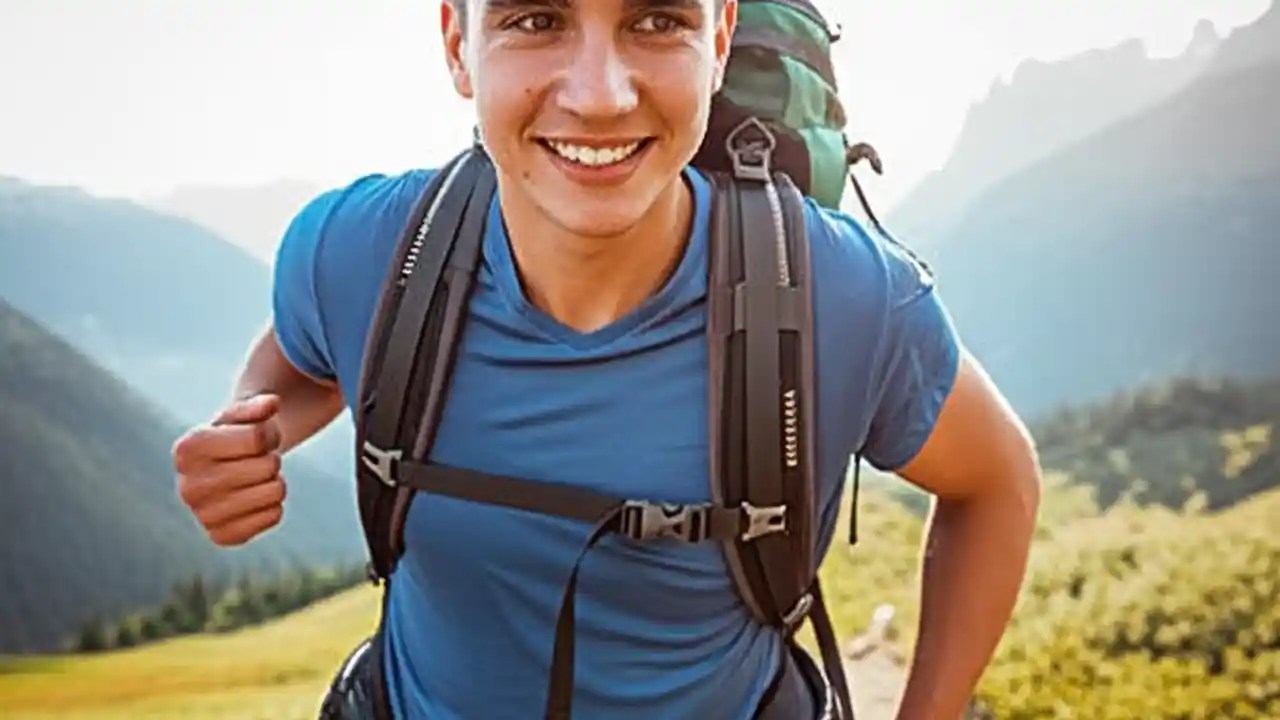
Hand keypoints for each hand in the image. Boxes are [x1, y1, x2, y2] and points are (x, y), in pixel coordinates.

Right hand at [173, 393, 286, 545]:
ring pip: (275, 492)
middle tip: (255, 461)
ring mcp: (202, 515)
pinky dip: (273, 506)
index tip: (255, 439)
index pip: (257, 439)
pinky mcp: (221, 536)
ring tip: (255, 479)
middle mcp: (187, 486)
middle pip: (267, 467)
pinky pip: (274, 516)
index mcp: (187, 449)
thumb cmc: (235, 437)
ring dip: (275, 482)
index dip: (268, 434)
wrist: (223, 471)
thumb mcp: (242, 415)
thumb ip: (258, 404)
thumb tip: (272, 403)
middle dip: (271, 459)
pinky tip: (254, 500)